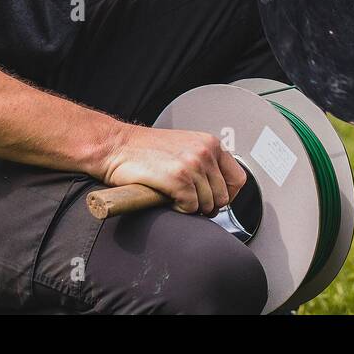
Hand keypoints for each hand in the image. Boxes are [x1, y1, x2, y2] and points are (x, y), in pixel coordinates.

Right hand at [100, 124, 246, 215]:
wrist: (115, 146)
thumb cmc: (144, 149)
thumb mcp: (184, 147)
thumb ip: (205, 162)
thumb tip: (218, 189)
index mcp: (210, 143)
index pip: (238, 179)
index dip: (227, 195)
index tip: (214, 200)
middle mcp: (205, 152)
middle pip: (223, 197)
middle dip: (207, 205)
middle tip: (189, 202)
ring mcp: (192, 165)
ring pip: (207, 204)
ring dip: (192, 207)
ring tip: (175, 197)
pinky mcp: (178, 179)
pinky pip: (191, 207)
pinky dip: (180, 209)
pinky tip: (168, 199)